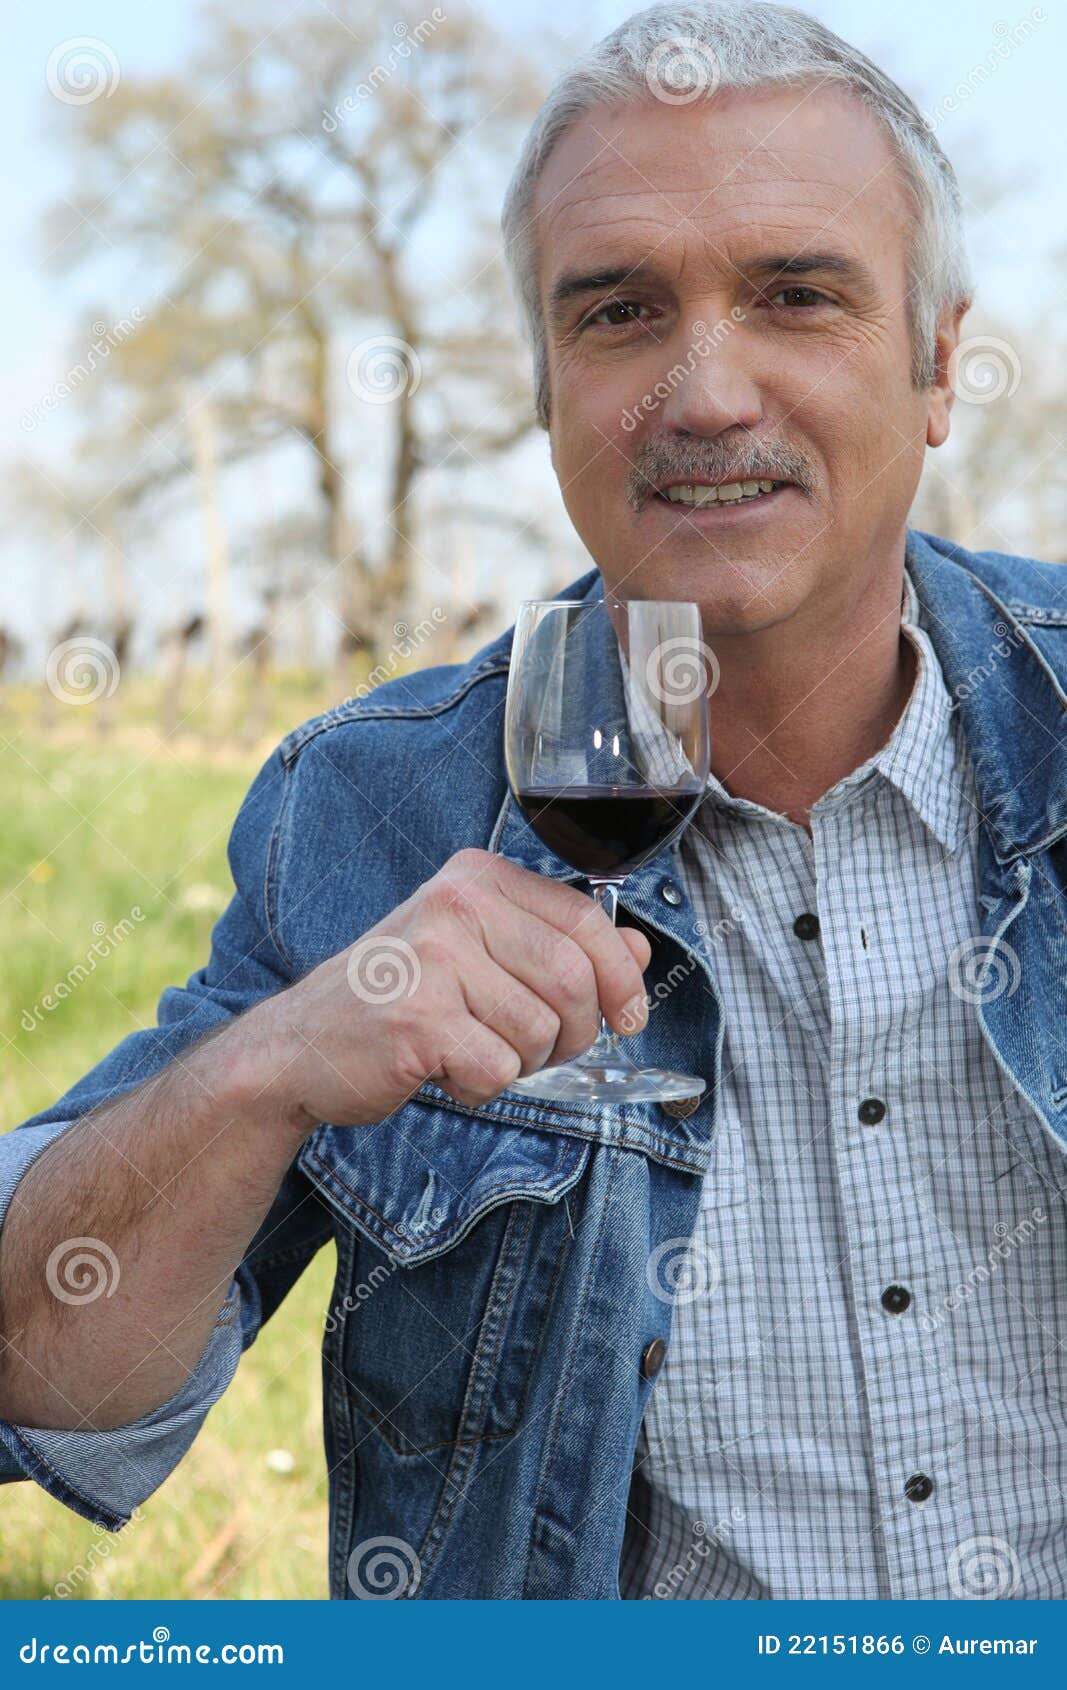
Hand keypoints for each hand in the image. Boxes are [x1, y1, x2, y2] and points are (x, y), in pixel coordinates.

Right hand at [241, 848, 651, 1130]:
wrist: (300, 1045)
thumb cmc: (398, 998)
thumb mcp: (481, 954)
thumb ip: (559, 946)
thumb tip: (638, 950)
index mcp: (476, 879)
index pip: (584, 921)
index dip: (622, 977)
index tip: (629, 1017)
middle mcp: (455, 905)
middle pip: (572, 980)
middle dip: (573, 1033)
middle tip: (538, 1051)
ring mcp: (434, 960)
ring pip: (539, 1032)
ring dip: (520, 1064)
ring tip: (471, 1050)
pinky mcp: (418, 1019)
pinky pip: (498, 1071)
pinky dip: (481, 1088)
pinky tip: (443, 1070)